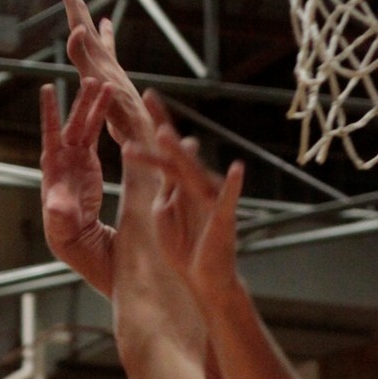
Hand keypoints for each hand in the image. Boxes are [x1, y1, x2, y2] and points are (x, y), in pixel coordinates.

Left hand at [40, 81, 115, 295]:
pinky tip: (109, 102)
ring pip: (84, 128)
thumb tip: (56, 204)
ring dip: (93, 106)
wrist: (82, 248)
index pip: (50, 140)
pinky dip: (100, 119)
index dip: (50, 116)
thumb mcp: (63, 231)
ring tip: (104, 83)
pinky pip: (93, 136)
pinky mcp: (88, 165)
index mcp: (53, 176)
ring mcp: (75, 162)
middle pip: (71, 128)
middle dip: (80, 104)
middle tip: (91, 79)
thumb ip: (60, 216)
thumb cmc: (69, 243)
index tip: (48, 91)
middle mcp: (62, 164)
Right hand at [63, 0, 149, 143]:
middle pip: (89, 31)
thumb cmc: (121, 111)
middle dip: (78, 11)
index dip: (73, 8)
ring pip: (98, 44)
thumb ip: (84, 56)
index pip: (81, 28)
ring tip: (90, 15)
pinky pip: (107, 64)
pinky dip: (105, 52)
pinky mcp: (113, 86)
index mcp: (99, 58)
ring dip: (91, 29)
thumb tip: (78, 29)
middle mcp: (105, 61)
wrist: (140, 130)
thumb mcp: (97, 80)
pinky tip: (104, 46)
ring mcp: (110, 72)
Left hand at [125, 97, 244, 308]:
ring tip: (168, 136)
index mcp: (178, 186)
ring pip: (193, 172)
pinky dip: (234, 186)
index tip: (139, 101)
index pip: (162, 152)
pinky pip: (229, 199)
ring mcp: (210, 200)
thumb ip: (163, 196)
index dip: (150, 128)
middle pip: (176, 152)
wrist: (204, 281)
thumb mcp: (165, 220)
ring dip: (181, 154)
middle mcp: (194, 186)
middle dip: (162, 126)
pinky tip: (239, 168)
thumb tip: (162, 176)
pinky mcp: (223, 218)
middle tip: (149, 97)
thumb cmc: (186, 251)